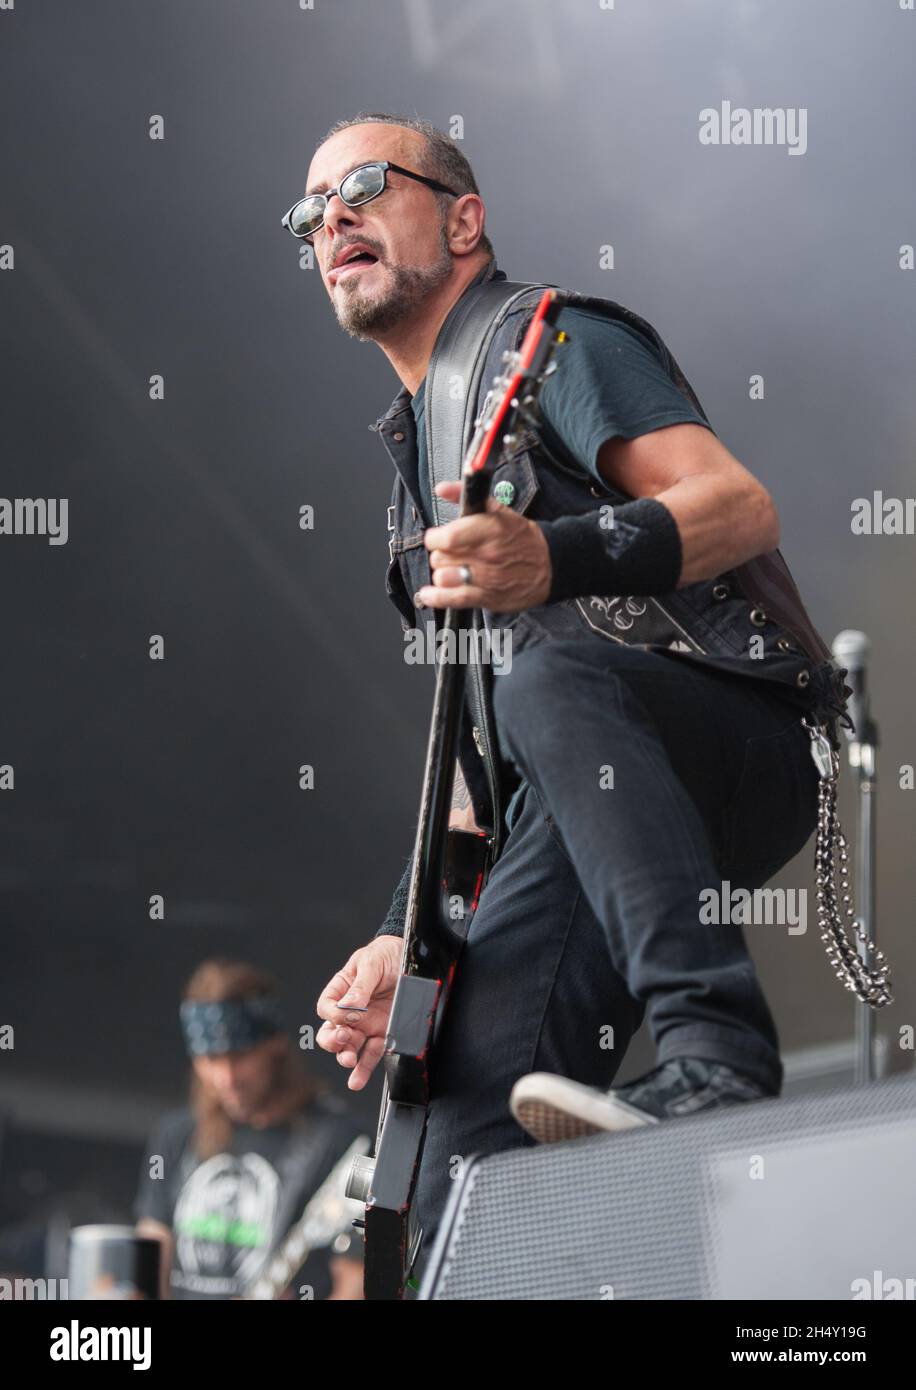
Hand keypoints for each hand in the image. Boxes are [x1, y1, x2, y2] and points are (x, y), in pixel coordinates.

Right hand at [315, 936, 401, 1089]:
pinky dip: (364, 1068)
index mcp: (342, 990)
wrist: (413, 958)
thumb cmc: (386, 954)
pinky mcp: (383, 1034)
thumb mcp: (372, 962)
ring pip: (349, 1047)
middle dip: (332, 1040)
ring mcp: (366, 1024)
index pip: (327, 1007)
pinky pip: (371, 1054)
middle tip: (342, 1038)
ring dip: (345, 1056)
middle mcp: (351, 1011)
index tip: (343, 1014)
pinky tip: (357, 1080)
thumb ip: (360, 985)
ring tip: (348, 1061)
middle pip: (330, 1032)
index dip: (332, 1014)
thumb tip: (349, 1006)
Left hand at [415, 480, 551, 611]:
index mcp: (489, 530)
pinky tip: (429, 593)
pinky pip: (452, 599)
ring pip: (443, 578)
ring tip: (450, 569)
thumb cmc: (522, 537)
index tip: (437, 537)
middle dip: (441, 554)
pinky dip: (436, 597)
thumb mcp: (498, 510)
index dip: (435, 537)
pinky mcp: (487, 597)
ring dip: (442, 573)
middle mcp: (486, 555)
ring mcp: (486, 578)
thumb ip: (466, 496)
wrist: (550, 564)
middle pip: (441, 557)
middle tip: (450, 553)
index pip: (447, 537)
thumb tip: (442, 487)